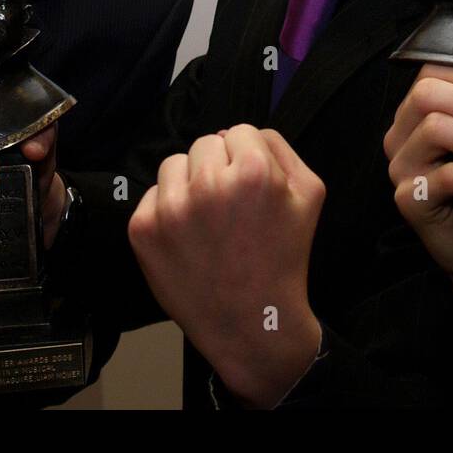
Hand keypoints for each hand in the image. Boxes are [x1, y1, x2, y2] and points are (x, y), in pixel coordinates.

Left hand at [128, 124, 324, 407]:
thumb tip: (235, 132)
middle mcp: (209, 184)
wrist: (251, 320)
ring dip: (189, 183)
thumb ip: (281, 148)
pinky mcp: (143, 229)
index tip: (252, 189)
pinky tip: (188, 237)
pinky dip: (167, 210)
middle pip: (206, 143)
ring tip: (207, 219)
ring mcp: (170, 208)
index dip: (249, 158)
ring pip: (174, 164)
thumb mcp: (309, 194)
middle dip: (218, 167)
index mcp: (254, 171)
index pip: (241, 131)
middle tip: (230, 208)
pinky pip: (152, 195)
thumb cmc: (284, 256)